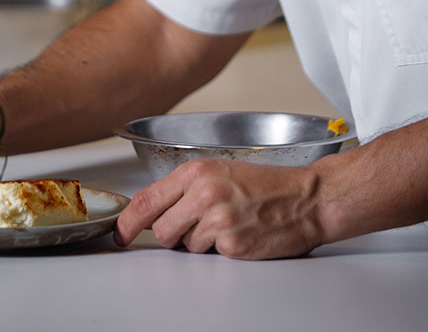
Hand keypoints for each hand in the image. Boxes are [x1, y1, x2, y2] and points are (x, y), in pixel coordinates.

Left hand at [114, 158, 322, 257]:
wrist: (306, 198)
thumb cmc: (268, 185)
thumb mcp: (221, 173)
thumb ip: (187, 189)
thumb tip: (156, 212)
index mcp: (197, 170)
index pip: (147, 199)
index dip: (128, 221)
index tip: (121, 233)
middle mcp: (203, 192)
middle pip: (161, 229)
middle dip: (173, 235)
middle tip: (198, 226)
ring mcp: (217, 219)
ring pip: (186, 245)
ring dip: (202, 242)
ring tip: (229, 223)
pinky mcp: (231, 244)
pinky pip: (210, 256)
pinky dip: (223, 250)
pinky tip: (241, 234)